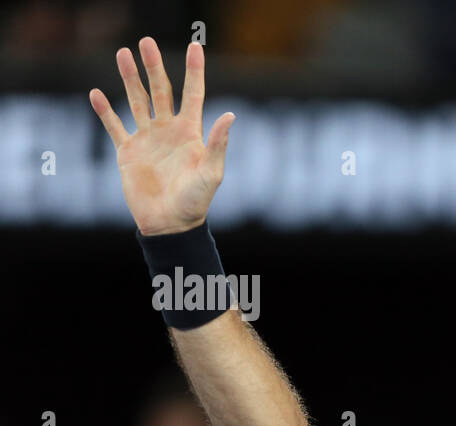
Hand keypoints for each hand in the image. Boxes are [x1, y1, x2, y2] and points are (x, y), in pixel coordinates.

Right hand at [89, 38, 234, 235]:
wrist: (170, 224)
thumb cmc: (196, 202)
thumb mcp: (212, 173)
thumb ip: (218, 144)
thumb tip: (230, 115)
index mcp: (190, 133)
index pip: (193, 94)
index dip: (194, 71)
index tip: (195, 47)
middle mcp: (168, 131)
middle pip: (161, 90)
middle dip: (154, 67)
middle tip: (146, 42)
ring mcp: (147, 139)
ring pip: (136, 101)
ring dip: (129, 78)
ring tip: (122, 53)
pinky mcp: (128, 152)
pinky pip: (114, 126)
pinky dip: (104, 111)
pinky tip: (95, 94)